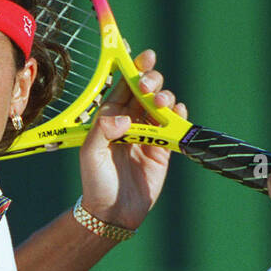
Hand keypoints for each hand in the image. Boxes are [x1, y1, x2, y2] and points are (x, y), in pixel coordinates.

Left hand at [78, 47, 185, 233]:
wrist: (113, 213)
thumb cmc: (96, 183)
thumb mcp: (91, 154)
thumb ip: (103, 131)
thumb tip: (124, 117)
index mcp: (110, 119)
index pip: (123, 87)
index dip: (134, 69)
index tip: (144, 56)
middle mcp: (130, 123)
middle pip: (145, 92)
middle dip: (150, 81)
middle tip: (148, 87)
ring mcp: (148, 135)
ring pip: (161, 106)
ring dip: (164, 98)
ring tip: (160, 103)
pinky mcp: (163, 150)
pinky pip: (174, 127)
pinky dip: (179, 116)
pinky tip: (177, 112)